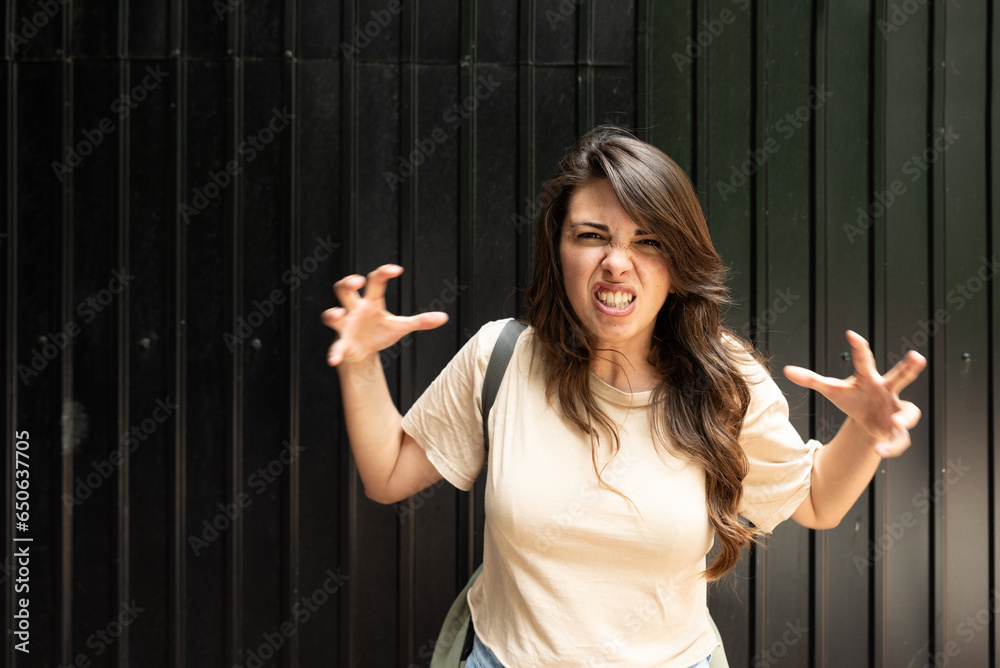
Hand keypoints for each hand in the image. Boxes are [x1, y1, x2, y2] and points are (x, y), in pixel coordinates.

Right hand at [321, 264, 448, 365]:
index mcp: (370, 301)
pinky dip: (334, 352)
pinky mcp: (341, 343)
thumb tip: (444, 318)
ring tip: (339, 315)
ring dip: (332, 314)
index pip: (375, 280)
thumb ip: (420, 321)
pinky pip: (336, 346)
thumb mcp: (400, 326)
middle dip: (347, 282)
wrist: (363, 352)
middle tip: (357, 281)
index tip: (397, 270)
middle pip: (343, 289)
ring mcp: (345, 325)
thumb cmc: (379, 332)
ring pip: (331, 315)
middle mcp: (354, 309)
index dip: (383, 273)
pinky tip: (334, 359)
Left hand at [783, 330, 926, 457]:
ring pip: (910, 411)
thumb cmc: (853, 399)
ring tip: (897, 422)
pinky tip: (881, 451)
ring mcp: (895, 410)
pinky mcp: (897, 429)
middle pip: (901, 377)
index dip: (858, 347)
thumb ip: (811, 379)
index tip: (851, 335)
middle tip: (917, 357)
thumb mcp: (832, 389)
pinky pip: (900, 439)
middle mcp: (886, 391)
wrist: (866, 421)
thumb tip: (787, 370)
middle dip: (910, 367)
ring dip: (906, 417)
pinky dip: (892, 446)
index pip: (863, 360)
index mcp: (869, 378)